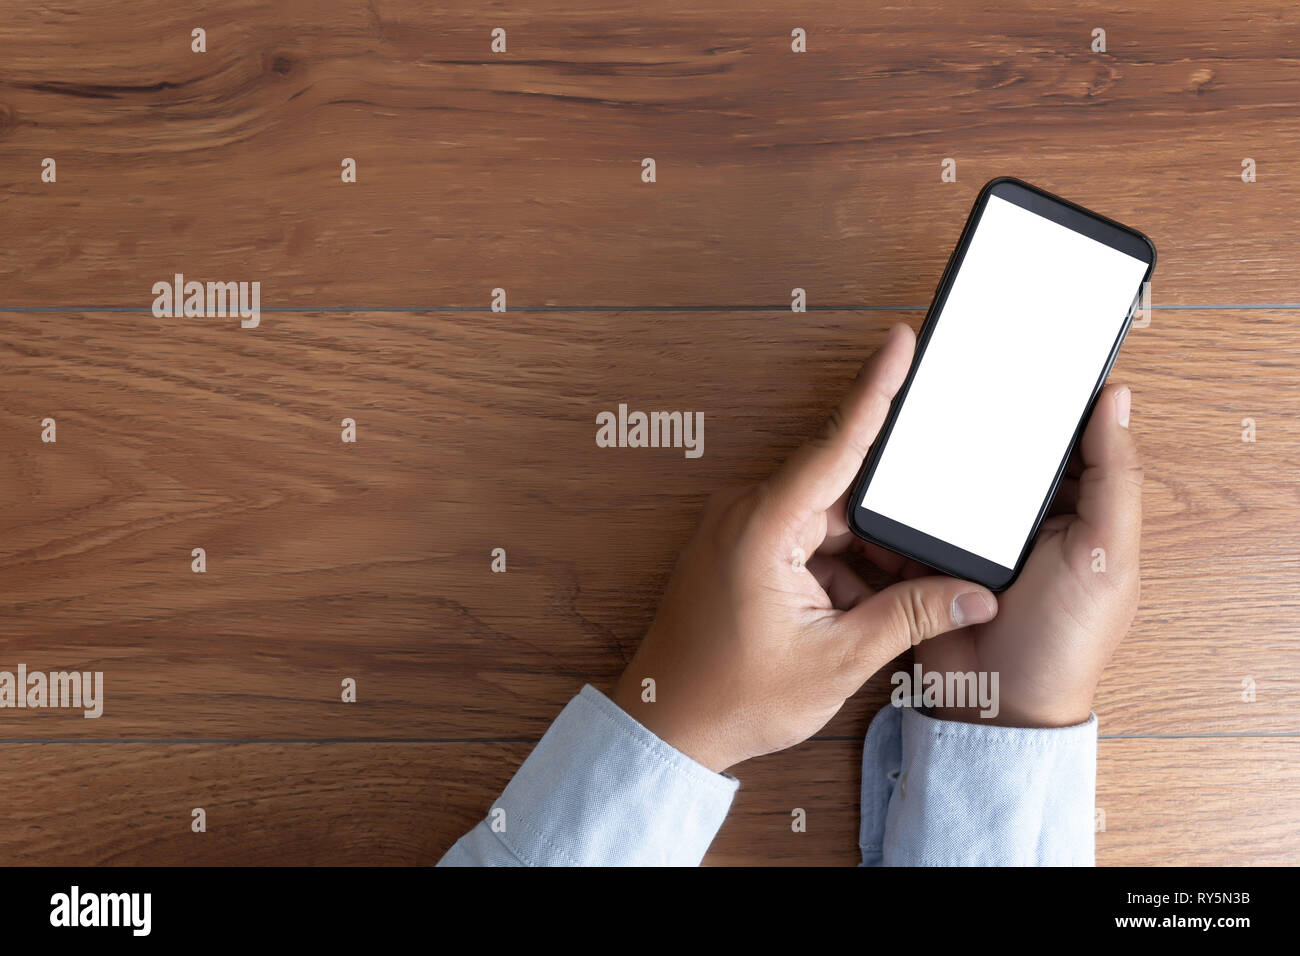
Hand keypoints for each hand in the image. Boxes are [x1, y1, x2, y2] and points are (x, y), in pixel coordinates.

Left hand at [611, 323, 998, 771]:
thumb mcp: (838, 658)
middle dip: (892, 522)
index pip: (835, 444)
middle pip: (842, 490)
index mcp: (764, 527)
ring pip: (829, 519)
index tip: (900, 341)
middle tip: (931, 552)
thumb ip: (910, 616)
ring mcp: (741, 530)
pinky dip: (841, 565)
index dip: (876, 389)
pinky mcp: (742, 550)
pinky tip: (863, 606)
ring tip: (893, 601)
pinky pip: (807, 539)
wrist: (669, 727)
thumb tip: (973, 595)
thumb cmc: (733, 696)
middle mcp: (747, 514)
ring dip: (867, 553)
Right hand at [911, 383, 1142, 727]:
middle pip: (1005, 455)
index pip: (1068, 443)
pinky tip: (893, 471)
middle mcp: (1028, 521)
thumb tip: (1118, 400)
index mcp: (1079, 512)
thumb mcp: (1106, 552)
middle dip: (986, 424)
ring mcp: (978, 538)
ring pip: (958, 477)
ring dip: (940, 458)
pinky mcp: (934, 554)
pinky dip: (908, 497)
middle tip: (959, 378)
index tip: (1027, 365)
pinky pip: (919, 513)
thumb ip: (1115, 476)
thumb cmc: (1065, 640)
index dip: (1051, 406)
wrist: (998, 702)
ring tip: (918, 417)